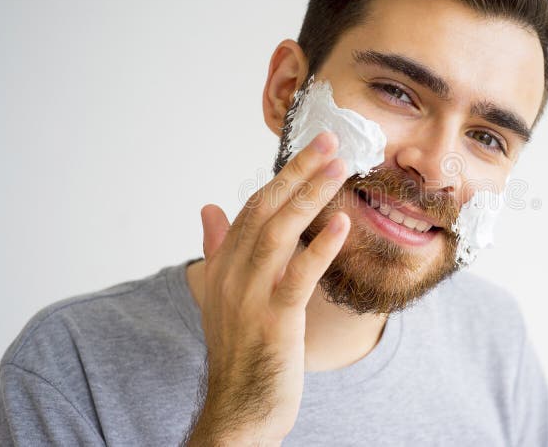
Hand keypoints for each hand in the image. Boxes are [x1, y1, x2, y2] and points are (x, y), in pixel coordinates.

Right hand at [184, 131, 350, 445]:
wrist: (238, 408)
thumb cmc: (238, 349)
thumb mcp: (222, 294)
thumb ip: (217, 248)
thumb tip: (207, 207)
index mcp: (225, 264)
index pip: (252, 208)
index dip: (283, 176)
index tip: (311, 150)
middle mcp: (233, 273)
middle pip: (266, 209)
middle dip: (298, 171)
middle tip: (330, 140)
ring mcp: (251, 296)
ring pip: (279, 232)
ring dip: (310, 196)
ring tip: (339, 167)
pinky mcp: (274, 320)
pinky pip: (297, 276)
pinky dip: (319, 248)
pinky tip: (340, 224)